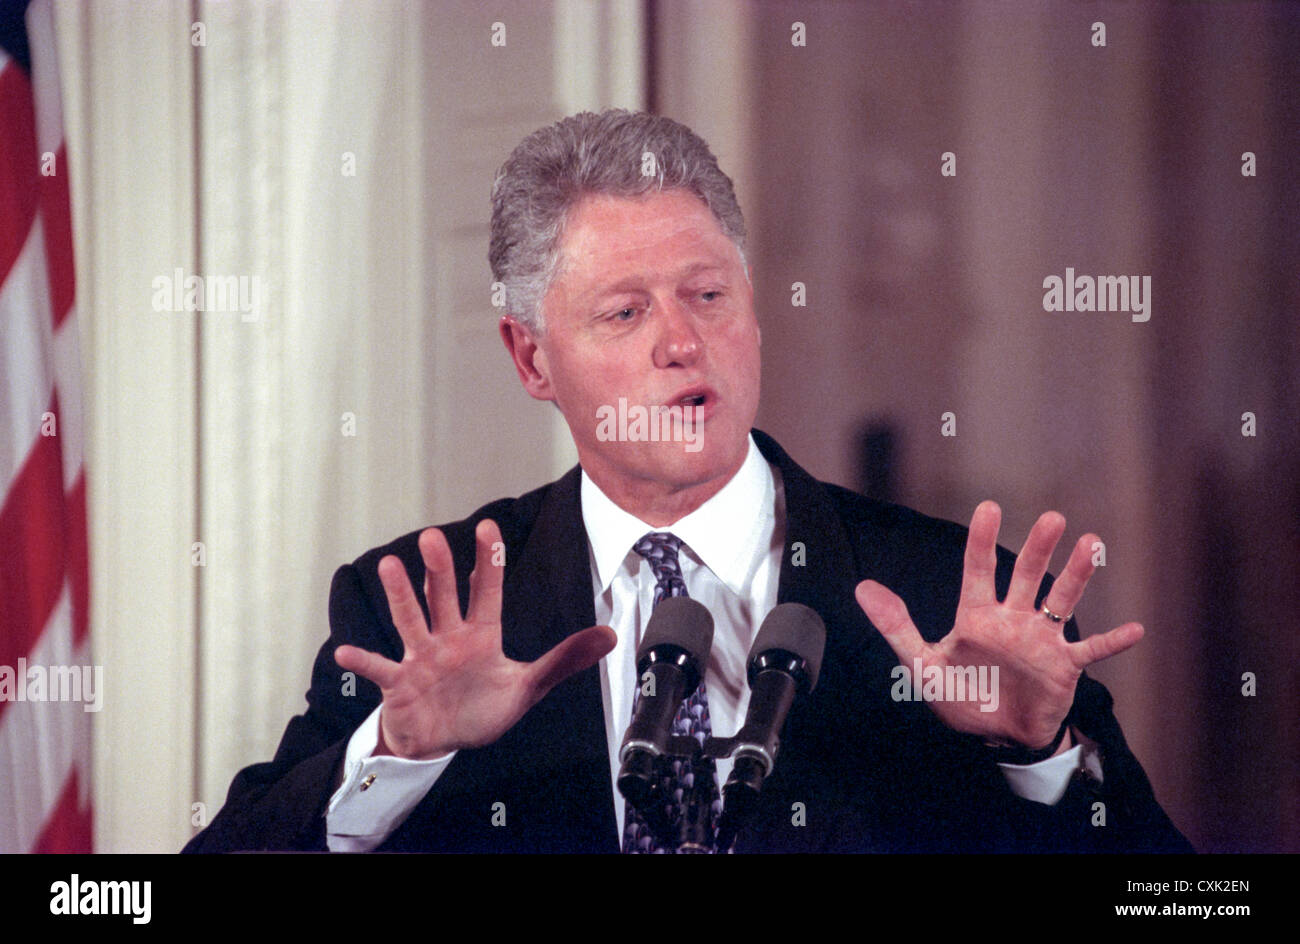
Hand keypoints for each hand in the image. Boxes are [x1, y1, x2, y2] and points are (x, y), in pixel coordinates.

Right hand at [334, 519, 615, 758]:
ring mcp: (420, 658)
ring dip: (400, 594)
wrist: (443, 741)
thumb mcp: (527, 686)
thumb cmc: (480, 709)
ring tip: (389, 565)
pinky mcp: (399, 684)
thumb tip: (610, 636)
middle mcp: (448, 639)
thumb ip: (565, 660)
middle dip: (439, 568)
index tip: (487, 526)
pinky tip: (345, 651)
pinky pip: (381, 669)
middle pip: (443, 596)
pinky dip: (364, 661)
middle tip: (432, 536)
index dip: (487, 561)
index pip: (485, 590)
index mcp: (480, 635)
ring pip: (410, 620)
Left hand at [855, 500, 1142, 749]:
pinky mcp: (1064, 668)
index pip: (979, 570)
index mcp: (978, 617)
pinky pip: (1091, 652)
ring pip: (1062, 602)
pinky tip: (1136, 629)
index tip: (989, 507)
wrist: (995, 737)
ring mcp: (1042, 642)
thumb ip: (895, 626)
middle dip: (1039, 548)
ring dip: (1077, 576)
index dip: (982, 541)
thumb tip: (862, 589)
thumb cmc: (960, 695)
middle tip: (1052, 518)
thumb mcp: (921, 665)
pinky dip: (1112, 642)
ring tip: (1091, 544)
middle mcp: (1013, 620)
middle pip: (1029, 576)